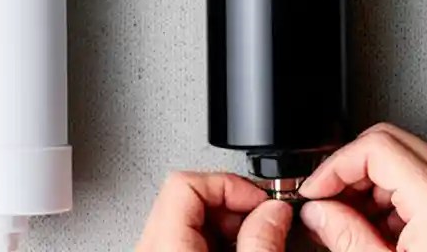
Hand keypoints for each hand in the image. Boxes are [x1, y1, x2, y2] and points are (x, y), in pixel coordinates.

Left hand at [135, 171, 293, 251]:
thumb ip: (261, 241)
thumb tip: (274, 211)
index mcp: (164, 246)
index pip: (186, 183)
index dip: (229, 184)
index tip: (259, 199)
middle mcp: (152, 250)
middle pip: (189, 198)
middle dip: (234, 206)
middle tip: (263, 222)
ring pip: (190, 219)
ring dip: (229, 226)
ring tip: (255, 243)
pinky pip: (187, 240)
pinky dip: (218, 243)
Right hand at [297, 123, 426, 250]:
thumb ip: (347, 239)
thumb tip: (321, 213)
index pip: (374, 147)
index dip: (334, 166)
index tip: (316, 189)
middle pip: (389, 143)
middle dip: (350, 171)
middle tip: (327, 202)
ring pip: (406, 157)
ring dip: (372, 184)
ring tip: (353, 224)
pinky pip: (426, 178)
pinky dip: (397, 195)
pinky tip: (383, 231)